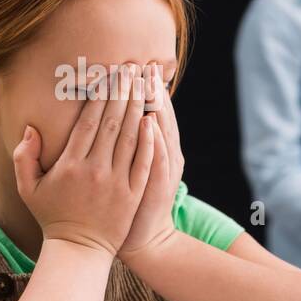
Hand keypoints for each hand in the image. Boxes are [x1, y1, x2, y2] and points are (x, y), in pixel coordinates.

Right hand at [13, 63, 153, 256]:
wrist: (78, 250)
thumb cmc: (51, 216)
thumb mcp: (28, 188)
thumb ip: (23, 157)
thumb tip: (31, 128)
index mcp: (70, 165)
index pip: (88, 122)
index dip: (100, 96)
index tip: (108, 75)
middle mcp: (94, 170)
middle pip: (112, 124)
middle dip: (122, 93)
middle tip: (131, 70)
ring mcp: (116, 183)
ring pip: (130, 138)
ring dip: (137, 108)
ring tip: (144, 85)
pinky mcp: (132, 195)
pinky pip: (143, 162)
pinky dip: (149, 141)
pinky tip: (153, 120)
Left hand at [120, 63, 182, 257]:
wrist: (144, 237)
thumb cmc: (135, 201)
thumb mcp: (145, 167)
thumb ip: (138, 139)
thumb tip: (135, 113)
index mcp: (158, 147)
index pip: (154, 110)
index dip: (147, 89)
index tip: (138, 65)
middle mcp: (164, 154)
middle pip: (158, 115)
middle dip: (150, 89)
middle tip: (143, 63)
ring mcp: (161, 170)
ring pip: (160, 132)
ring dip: (154, 107)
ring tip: (148, 82)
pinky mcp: (154, 187)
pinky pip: (156, 160)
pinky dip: (154, 141)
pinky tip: (149, 122)